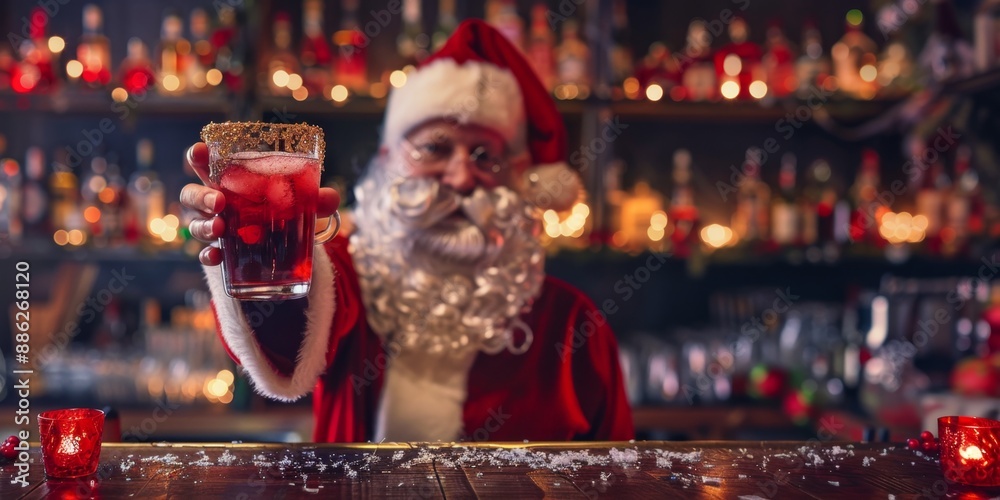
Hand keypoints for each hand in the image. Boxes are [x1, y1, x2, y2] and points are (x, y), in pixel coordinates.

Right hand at [180, 142, 340, 265]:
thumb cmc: (280, 211)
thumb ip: (313, 199)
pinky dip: (208, 255)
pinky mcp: (218, 252)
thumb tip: (331, 197)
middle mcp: (214, 202)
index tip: (200, 152)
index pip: (205, 164)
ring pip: (194, 224)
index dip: (197, 156)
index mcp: (229, 181)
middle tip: (218, 201)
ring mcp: (212, 227)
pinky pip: (204, 254)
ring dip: (204, 225)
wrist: (280, 246)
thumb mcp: (298, 203)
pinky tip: (217, 257)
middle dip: (200, 196)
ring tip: (220, 228)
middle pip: (191, 194)